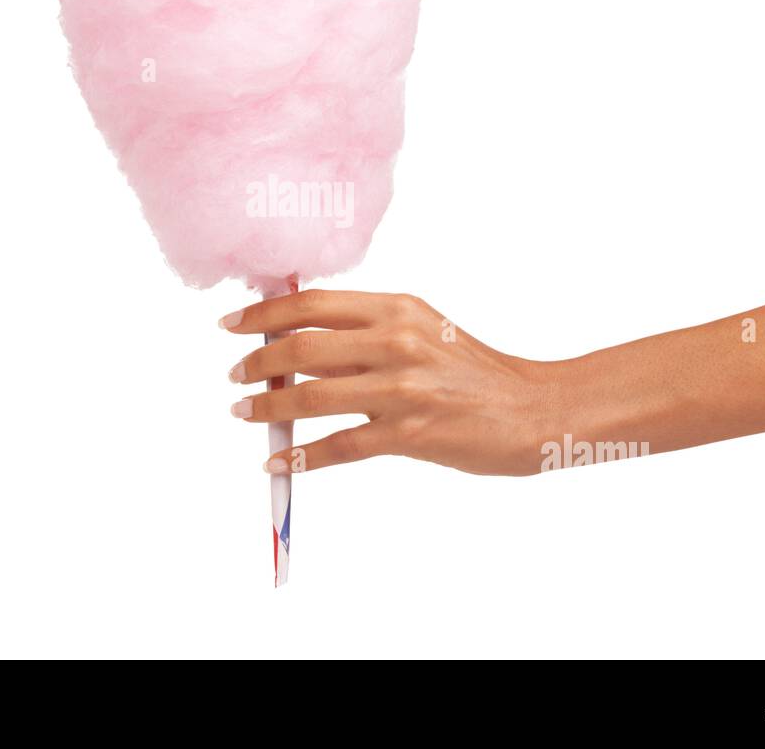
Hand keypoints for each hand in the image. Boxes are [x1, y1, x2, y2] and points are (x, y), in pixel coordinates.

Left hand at [220, 290, 555, 475]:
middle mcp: (396, 342)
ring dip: (266, 405)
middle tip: (234, 374)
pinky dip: (300, 455)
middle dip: (257, 362)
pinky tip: (275, 459)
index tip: (231, 323)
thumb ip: (363, 334)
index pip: (312, 304)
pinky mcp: (410, 434)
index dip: (263, 313)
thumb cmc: (473, 370)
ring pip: (312, 396)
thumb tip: (296, 344)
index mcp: (396, 308)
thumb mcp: (421, 331)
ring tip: (242, 412)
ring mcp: (402, 390)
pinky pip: (339, 446)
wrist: (533, 409)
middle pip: (302, 347)